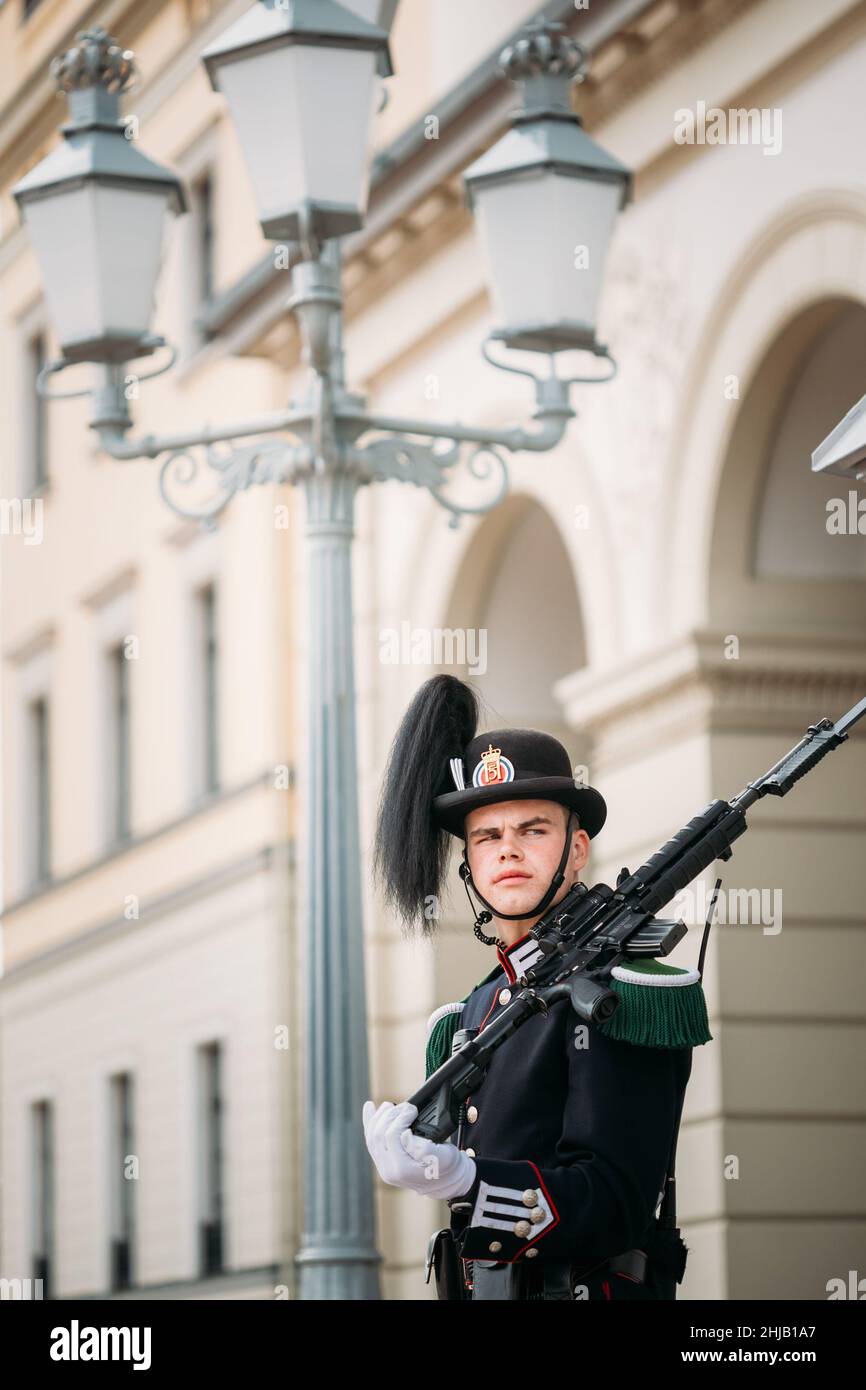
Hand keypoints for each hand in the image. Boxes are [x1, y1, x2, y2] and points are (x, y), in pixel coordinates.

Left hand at [362, 1099, 476, 1199]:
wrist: (444, 1181)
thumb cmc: (446, 1165)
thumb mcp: (444, 1156)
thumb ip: (426, 1147)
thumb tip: (406, 1135)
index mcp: (403, 1169)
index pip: (392, 1135)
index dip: (401, 1117)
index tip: (413, 1110)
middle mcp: (390, 1170)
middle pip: (379, 1134)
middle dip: (391, 1114)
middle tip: (406, 1107)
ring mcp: (384, 1167)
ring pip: (372, 1136)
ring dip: (379, 1116)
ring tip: (390, 1106)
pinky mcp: (382, 1162)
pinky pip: (370, 1140)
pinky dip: (369, 1122)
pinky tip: (368, 1107)